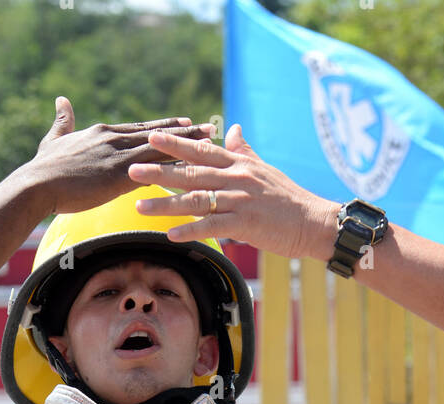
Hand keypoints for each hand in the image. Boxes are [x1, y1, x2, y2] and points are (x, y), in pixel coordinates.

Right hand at [27, 97, 219, 217]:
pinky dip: (173, 168)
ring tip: (210, 143)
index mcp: (103, 132)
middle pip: (157, 134)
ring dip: (187, 146)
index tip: (184, 122)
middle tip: (208, 128)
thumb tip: (61, 100)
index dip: (164, 126)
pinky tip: (193, 170)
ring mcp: (118, 156)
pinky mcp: (118, 176)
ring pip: (160, 148)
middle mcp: (114, 139)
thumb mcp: (54, 139)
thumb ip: (62, 121)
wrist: (36, 185)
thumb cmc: (43, 169)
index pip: (141, 128)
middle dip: (185, 132)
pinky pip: (154, 171)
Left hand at [128, 123, 338, 261]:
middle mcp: (236, 178)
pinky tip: (170, 234)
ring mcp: (240, 200)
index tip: (150, 137)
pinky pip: (213, 226)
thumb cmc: (287, 199)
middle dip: (159, 171)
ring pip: (196, 200)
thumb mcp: (264, 169)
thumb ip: (243, 150)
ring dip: (165, 204)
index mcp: (238, 164)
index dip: (175, 143)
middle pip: (191, 173)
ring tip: (139, 206)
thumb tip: (230, 129)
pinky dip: (191, 230)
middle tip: (131, 169)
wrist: (312, 221)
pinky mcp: (246, 224)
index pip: (201, 150)